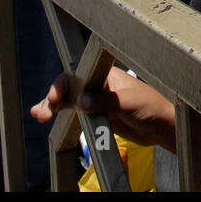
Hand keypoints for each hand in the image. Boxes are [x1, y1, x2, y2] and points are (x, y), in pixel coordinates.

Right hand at [32, 67, 176, 149]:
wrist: (160, 127)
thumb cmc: (152, 107)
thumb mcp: (130, 103)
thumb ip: (106, 102)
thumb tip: (81, 102)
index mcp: (106, 75)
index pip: (79, 74)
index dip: (64, 84)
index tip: (56, 96)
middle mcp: (98, 85)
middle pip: (69, 87)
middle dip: (54, 96)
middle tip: (43, 111)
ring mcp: (96, 100)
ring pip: (68, 100)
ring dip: (53, 106)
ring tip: (40, 115)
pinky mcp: (96, 115)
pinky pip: (74, 113)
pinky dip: (62, 115)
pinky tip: (50, 118)